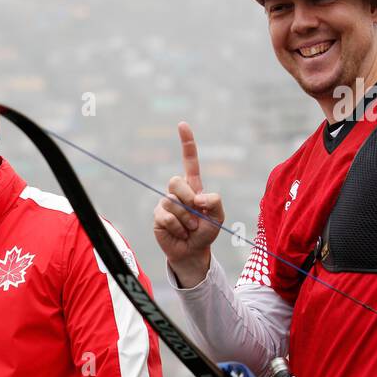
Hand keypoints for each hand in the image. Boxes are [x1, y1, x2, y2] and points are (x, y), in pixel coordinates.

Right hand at [153, 122, 224, 286]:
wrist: (193, 251)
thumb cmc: (206, 232)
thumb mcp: (219, 216)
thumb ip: (214, 201)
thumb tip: (197, 197)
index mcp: (194, 186)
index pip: (189, 161)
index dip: (186, 143)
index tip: (182, 124)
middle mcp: (178, 192)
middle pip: (176, 181)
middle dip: (188, 198)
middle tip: (196, 215)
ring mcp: (166, 203)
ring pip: (173, 202)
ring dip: (186, 219)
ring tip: (190, 228)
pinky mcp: (158, 216)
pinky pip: (167, 216)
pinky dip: (178, 227)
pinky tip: (180, 233)